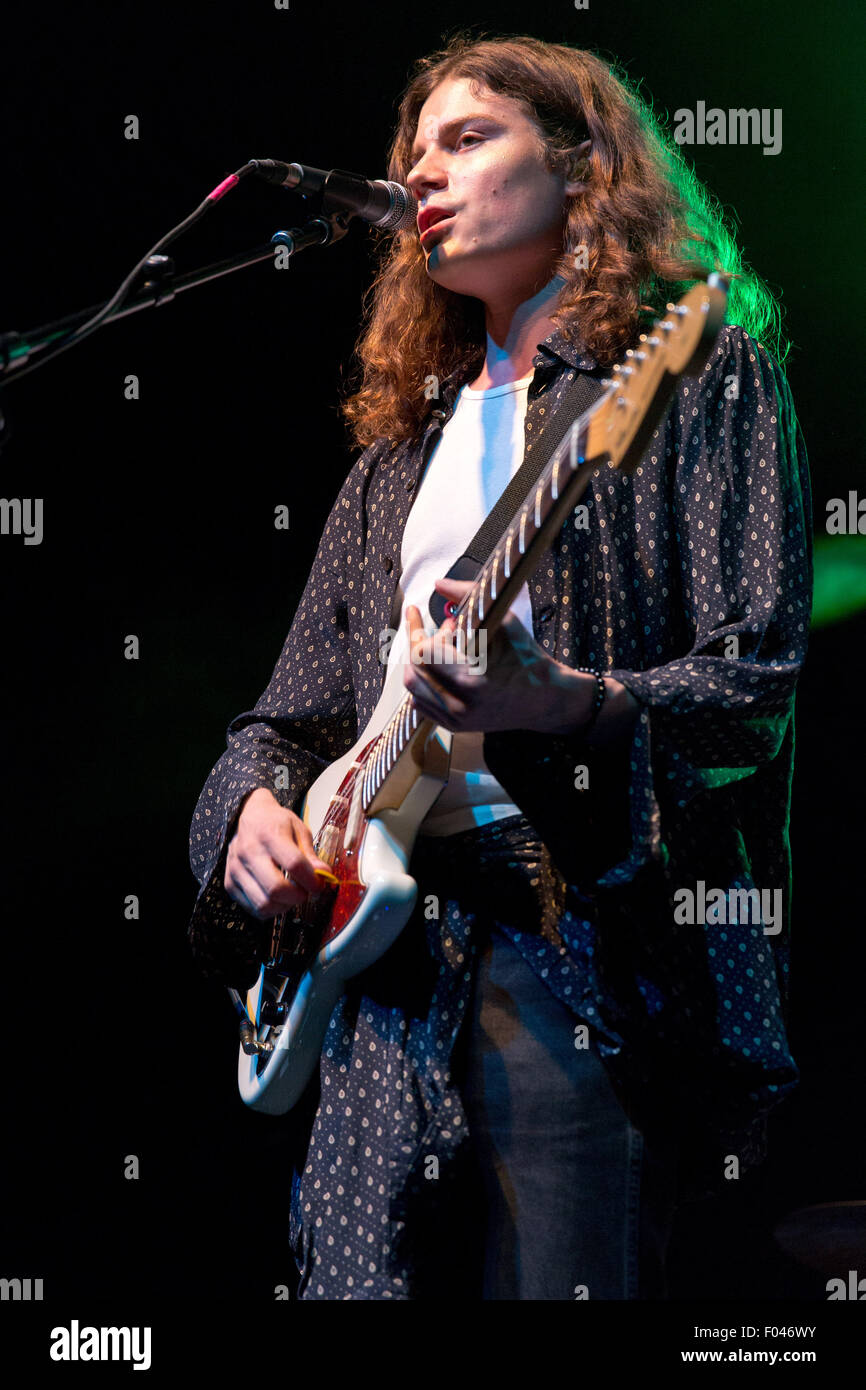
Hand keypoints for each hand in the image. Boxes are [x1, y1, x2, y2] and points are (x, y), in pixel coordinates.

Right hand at [224, 787, 331, 919]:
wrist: (249, 817)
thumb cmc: (276, 823)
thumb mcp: (299, 830)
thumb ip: (310, 854)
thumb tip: (324, 875)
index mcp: (270, 835)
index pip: (294, 865)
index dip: (312, 880)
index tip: (320, 884)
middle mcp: (249, 852)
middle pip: (276, 889)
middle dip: (298, 897)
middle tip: (306, 891)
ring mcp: (236, 869)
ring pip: (263, 904)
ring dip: (284, 906)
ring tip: (292, 895)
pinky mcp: (230, 883)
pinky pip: (253, 909)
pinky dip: (270, 909)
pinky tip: (278, 898)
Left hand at [402, 577, 597, 734]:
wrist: (545, 699)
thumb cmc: (527, 659)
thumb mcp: (504, 622)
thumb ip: (468, 597)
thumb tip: (439, 583)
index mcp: (471, 681)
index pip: (423, 653)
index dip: (423, 630)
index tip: (433, 617)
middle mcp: (459, 706)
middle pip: (413, 669)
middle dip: (420, 643)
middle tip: (441, 629)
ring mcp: (455, 720)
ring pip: (413, 687)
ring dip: (421, 663)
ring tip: (444, 648)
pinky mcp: (454, 727)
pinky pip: (420, 703)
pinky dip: (425, 682)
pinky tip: (442, 668)